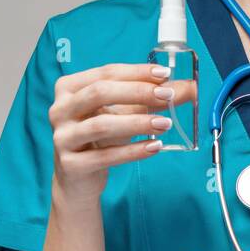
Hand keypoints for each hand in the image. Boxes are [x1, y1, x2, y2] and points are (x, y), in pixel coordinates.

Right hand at [48, 63, 198, 202]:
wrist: (77, 178)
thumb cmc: (100, 138)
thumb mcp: (122, 113)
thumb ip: (151, 98)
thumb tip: (190, 88)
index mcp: (69, 88)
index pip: (105, 73)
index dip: (137, 72)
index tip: (165, 75)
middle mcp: (59, 109)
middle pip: (100, 93)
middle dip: (138, 92)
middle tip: (168, 96)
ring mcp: (62, 137)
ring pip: (101, 125)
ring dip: (138, 122)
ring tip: (165, 123)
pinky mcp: (70, 165)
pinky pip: (105, 156)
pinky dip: (132, 151)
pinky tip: (154, 147)